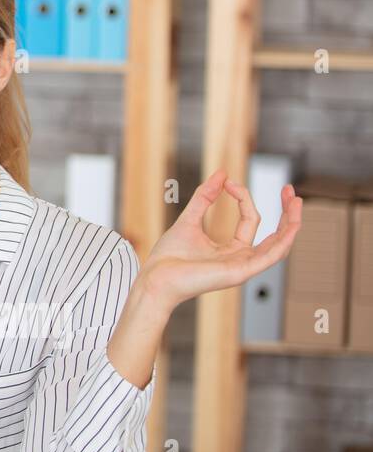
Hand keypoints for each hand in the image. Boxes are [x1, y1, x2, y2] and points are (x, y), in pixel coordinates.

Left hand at [140, 169, 303, 315]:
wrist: (156, 276)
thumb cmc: (169, 256)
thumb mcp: (189, 219)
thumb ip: (204, 198)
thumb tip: (221, 174)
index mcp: (231, 249)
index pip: (250, 220)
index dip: (243, 197)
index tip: (229, 182)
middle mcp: (241, 259)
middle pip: (274, 235)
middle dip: (286, 213)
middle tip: (290, 190)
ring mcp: (243, 267)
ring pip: (278, 246)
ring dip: (290, 224)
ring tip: (295, 201)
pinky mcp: (240, 273)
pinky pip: (269, 257)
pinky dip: (283, 241)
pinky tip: (291, 225)